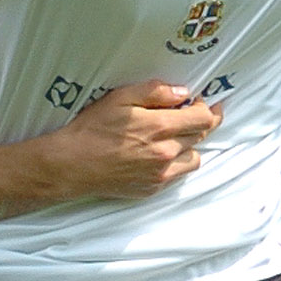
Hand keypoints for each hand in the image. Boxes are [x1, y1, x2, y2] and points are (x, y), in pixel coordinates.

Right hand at [54, 81, 220, 198]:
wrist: (72, 164)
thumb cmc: (92, 129)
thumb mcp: (120, 98)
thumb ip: (154, 92)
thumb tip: (182, 93)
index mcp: (159, 127)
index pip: (203, 119)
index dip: (208, 109)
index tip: (204, 103)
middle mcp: (165, 153)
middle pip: (200, 137)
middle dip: (199, 123)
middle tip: (189, 114)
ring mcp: (160, 174)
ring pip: (194, 159)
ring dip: (190, 146)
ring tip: (174, 137)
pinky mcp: (152, 188)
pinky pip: (177, 175)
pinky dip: (176, 164)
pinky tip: (159, 155)